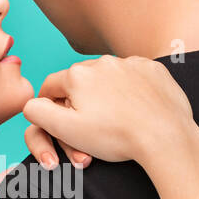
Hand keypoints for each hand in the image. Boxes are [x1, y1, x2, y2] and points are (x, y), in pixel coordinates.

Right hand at [21, 55, 196, 166]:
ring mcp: (130, 64)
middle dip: (80, 106)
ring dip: (106, 99)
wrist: (165, 136)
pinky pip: (135, 79)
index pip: (50, 87)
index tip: (57, 122)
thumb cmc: (115, 136)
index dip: (49, 107)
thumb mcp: (65, 129)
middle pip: (80, 84)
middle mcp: (101, 62)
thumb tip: (32, 103)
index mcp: (76, 75)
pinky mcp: (153, 70)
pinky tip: (137, 113)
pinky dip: (132, 94)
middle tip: (89, 135)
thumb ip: (38, 112)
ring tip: (115, 125)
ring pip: (108, 81)